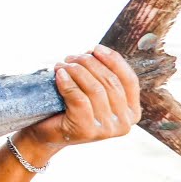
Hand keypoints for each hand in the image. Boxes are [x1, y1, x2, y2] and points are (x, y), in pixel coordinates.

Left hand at [16, 45, 141, 160]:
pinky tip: (59, 75)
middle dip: (90, 64)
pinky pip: (79, 99)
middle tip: (71, 57)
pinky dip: (68, 83)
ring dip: (77, 71)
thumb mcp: (93, 93)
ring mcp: (107, 129)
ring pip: (95, 89)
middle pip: (110, 83)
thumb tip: (96, 51)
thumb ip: (103, 78)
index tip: (96, 48)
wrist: (48, 134)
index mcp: (132, 112)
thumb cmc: (71, 109)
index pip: (130, 80)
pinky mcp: (86, 130)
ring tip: (62, 64)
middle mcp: (124, 123)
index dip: (114, 61)